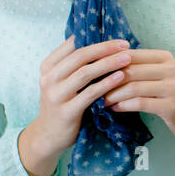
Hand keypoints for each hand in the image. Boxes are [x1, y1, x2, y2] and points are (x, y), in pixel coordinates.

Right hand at [33, 34, 134, 159]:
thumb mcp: (61, 81)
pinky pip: (89, 94)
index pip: (72, 45)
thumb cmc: (62, 104)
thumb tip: (100, 43)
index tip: (117, 40)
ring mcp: (56, 95)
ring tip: (127, 59)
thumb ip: (74, 65)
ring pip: (85, 73)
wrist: (48, 135)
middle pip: (80, 56)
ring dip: (109, 63)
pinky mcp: (66, 111)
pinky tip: (120, 77)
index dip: (97, 40)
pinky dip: (106, 84)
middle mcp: (49, 78)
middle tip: (126, 45)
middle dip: (105, 49)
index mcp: (48, 66)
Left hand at [103, 47, 174, 142]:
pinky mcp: (172, 106)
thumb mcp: (161, 76)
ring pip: (134, 87)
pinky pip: (140, 103)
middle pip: (130, 70)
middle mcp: (172, 69)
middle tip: (94, 88)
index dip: (109, 62)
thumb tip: (106, 63)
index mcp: (165, 58)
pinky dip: (124, 106)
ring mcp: (173, 87)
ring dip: (114, 94)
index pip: (130, 54)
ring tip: (103, 100)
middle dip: (109, 80)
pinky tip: (115, 108)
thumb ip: (140, 69)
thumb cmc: (174, 97)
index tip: (94, 71)